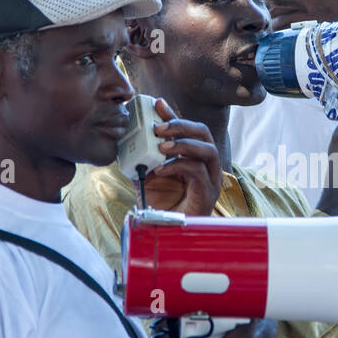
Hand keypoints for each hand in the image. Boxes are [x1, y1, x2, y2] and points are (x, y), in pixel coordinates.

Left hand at [137, 98, 222, 216]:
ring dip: (183, 144)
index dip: (174, 115)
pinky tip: (161, 169)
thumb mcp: (147, 176)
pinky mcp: (208, 194)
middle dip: (181, 126)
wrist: (166, 233)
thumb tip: (126, 139)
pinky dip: (178, 166)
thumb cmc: (162, 206)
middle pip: (204, 134)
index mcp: (194, 158)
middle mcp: (207, 166)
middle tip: (158, 128)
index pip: (188, 130)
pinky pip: (198, 172)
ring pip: (208, 150)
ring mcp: (211, 180)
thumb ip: (142, 158)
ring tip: (161, 146)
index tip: (157, 103)